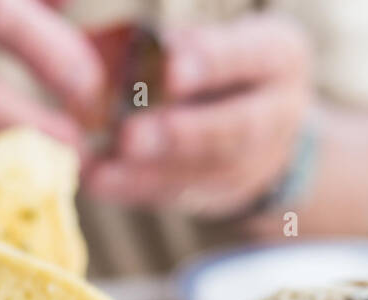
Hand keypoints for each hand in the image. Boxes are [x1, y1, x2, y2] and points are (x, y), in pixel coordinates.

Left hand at [83, 13, 313, 216]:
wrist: (255, 128)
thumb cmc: (209, 62)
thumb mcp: (201, 38)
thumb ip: (155, 39)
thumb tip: (89, 47)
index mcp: (278, 55)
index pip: (254, 55)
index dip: (212, 62)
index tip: (171, 66)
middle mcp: (275, 113)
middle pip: (236, 128)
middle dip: (183, 133)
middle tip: (132, 135)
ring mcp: (248, 163)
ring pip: (205, 172)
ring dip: (153, 169)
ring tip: (106, 164)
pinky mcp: (212, 193)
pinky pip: (175, 193)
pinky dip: (133, 187)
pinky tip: (96, 178)